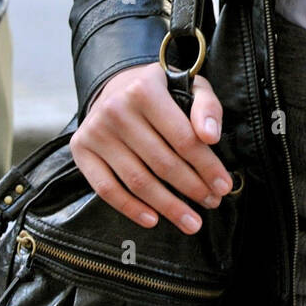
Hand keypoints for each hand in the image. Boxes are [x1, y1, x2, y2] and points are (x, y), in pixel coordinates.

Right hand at [70, 62, 232, 234]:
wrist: (114, 85)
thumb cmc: (160, 90)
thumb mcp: (190, 85)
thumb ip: (207, 106)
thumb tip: (211, 137)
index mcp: (145, 89)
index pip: (183, 137)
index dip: (207, 166)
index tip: (223, 185)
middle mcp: (116, 109)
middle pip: (162, 162)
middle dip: (192, 188)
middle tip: (212, 203)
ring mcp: (95, 131)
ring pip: (137, 180)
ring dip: (167, 206)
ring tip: (190, 221)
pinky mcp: (81, 149)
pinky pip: (106, 189)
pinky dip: (131, 208)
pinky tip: (154, 219)